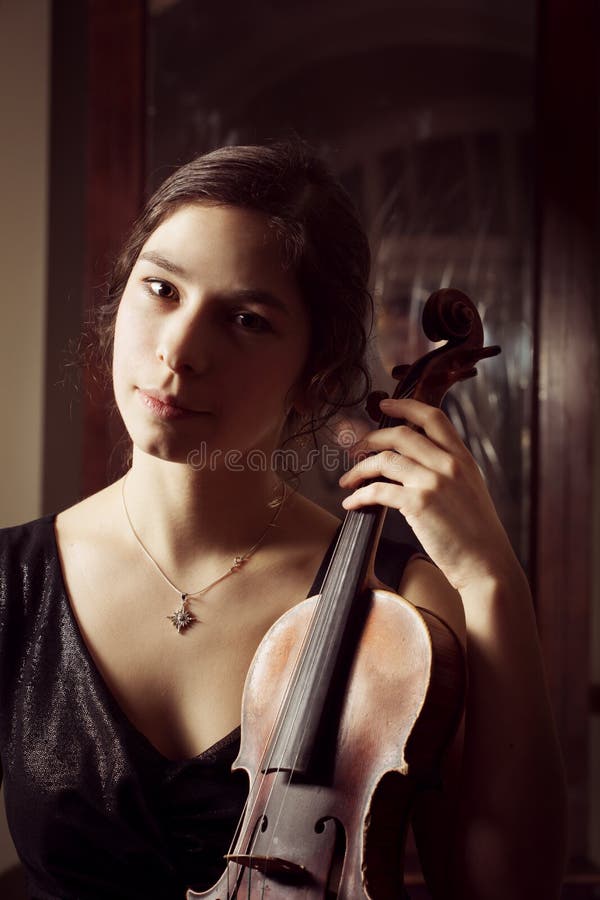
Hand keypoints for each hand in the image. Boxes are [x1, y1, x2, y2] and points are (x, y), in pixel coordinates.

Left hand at [338, 397, 518, 592]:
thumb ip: (448, 469)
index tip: (385, 405)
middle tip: (354, 449)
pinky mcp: (419, 504)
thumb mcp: (470, 489)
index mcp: (462, 458)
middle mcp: (448, 464)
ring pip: (384, 460)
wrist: (486, 563)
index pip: (432, 417)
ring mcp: (434, 482)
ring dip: (358, 469)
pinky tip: (351, 503)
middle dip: (370, 438)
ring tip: (347, 480)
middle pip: (400, 434)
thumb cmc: (476, 533)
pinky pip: (378, 490)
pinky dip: (359, 495)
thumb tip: (417, 461)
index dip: (405, 406)